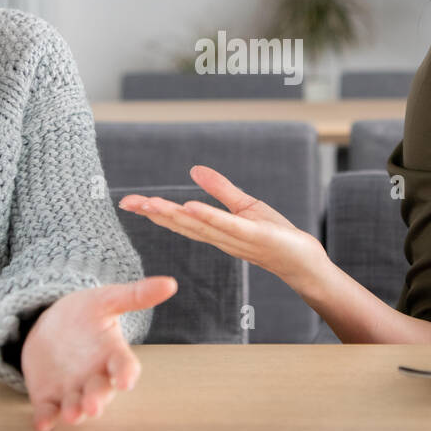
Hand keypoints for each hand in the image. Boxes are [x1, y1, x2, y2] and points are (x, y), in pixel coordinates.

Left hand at [21, 276, 176, 430]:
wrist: (52, 325)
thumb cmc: (85, 314)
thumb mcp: (107, 299)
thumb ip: (135, 295)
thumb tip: (170, 283)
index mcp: (112, 355)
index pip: (124, 366)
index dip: (126, 374)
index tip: (127, 380)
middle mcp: (95, 377)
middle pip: (100, 392)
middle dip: (97, 400)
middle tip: (94, 405)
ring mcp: (72, 389)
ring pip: (76, 405)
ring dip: (75, 412)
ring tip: (73, 414)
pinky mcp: (48, 397)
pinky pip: (48, 411)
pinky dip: (45, 419)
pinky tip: (42, 424)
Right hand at [118, 165, 326, 279]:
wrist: (302, 261)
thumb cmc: (275, 235)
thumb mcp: (244, 205)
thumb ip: (220, 189)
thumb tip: (194, 170)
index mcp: (214, 229)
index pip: (179, 219)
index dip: (154, 210)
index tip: (129, 202)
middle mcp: (219, 237)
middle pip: (181, 223)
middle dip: (154, 213)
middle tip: (128, 203)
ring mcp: (236, 238)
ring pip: (199, 225)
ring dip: (173, 215)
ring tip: (151, 203)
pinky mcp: (254, 235)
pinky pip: (228, 225)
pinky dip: (208, 216)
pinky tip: (191, 207)